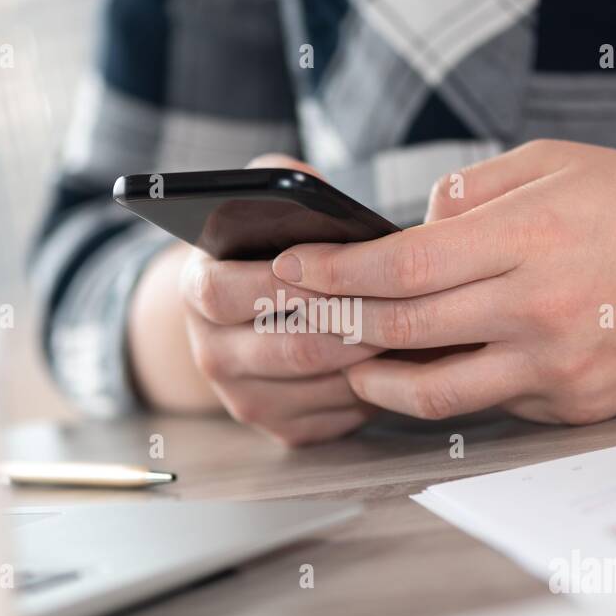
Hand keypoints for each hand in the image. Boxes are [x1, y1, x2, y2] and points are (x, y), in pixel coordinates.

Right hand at [129, 154, 381, 444]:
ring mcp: (246, 399)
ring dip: (372, 357)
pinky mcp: (283, 428)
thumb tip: (313, 192)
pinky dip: (375, 388)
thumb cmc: (268, 249)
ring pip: (321, 384)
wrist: (249, 316)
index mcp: (198, 293)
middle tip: (405, 302)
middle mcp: (213, 354)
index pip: (226, 293)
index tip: (333, 267)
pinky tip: (402, 358)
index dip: (283, 282)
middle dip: (353, 323)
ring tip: (416, 326)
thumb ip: (278, 186)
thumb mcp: (261, 204)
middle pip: (290, 347)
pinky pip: (337, 416)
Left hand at [270, 140, 615, 423]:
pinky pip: (494, 404)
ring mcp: (560, 367)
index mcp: (529, 237)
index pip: (401, 268)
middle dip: (336, 324)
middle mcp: (540, 309)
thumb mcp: (556, 165)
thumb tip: (411, 228)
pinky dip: (452, 389)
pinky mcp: (578, 407)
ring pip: (436, 392)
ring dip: (377, 380)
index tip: (290, 268)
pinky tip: (431, 371)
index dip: (334, 273)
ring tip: (351, 363)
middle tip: (298, 316)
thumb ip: (471, 193)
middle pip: (404, 331)